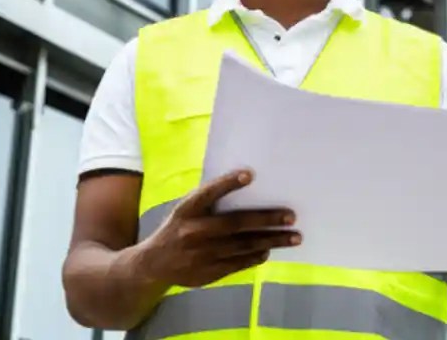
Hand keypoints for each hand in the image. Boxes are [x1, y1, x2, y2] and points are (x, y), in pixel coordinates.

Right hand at [133, 170, 299, 287]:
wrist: (152, 264)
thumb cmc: (178, 228)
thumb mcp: (186, 210)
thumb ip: (209, 201)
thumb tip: (248, 186)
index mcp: (187, 210)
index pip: (209, 194)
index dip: (228, 183)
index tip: (250, 174)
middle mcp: (193, 231)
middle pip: (236, 223)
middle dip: (267, 219)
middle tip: (291, 216)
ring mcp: (201, 254)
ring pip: (243, 246)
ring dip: (271, 241)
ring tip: (294, 237)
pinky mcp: (206, 272)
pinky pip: (238, 263)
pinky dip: (255, 256)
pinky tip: (269, 250)